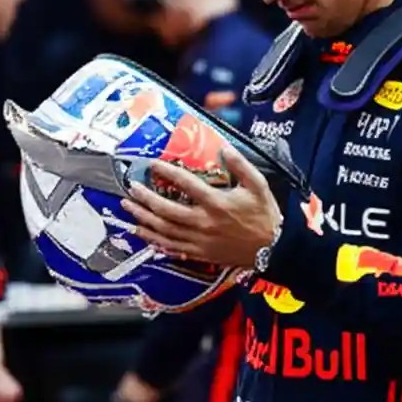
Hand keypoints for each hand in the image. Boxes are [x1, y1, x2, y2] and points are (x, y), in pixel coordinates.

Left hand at [122, 147, 281, 267]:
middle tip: (132, 188)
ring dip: (143, 218)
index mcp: (218, 204)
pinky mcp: (199, 253)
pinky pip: (170, 247)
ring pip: (165, 230)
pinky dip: (153, 239)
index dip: (167, 172)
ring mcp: (200, 241)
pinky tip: (141, 232)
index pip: (187, 185)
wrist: (272, 249)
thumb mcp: (259, 186)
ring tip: (129, 207)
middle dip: (146, 199)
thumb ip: (241, 165)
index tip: (153, 163)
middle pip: (167, 211)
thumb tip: (224, 148)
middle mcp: (205, 223)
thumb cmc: (264, 215)